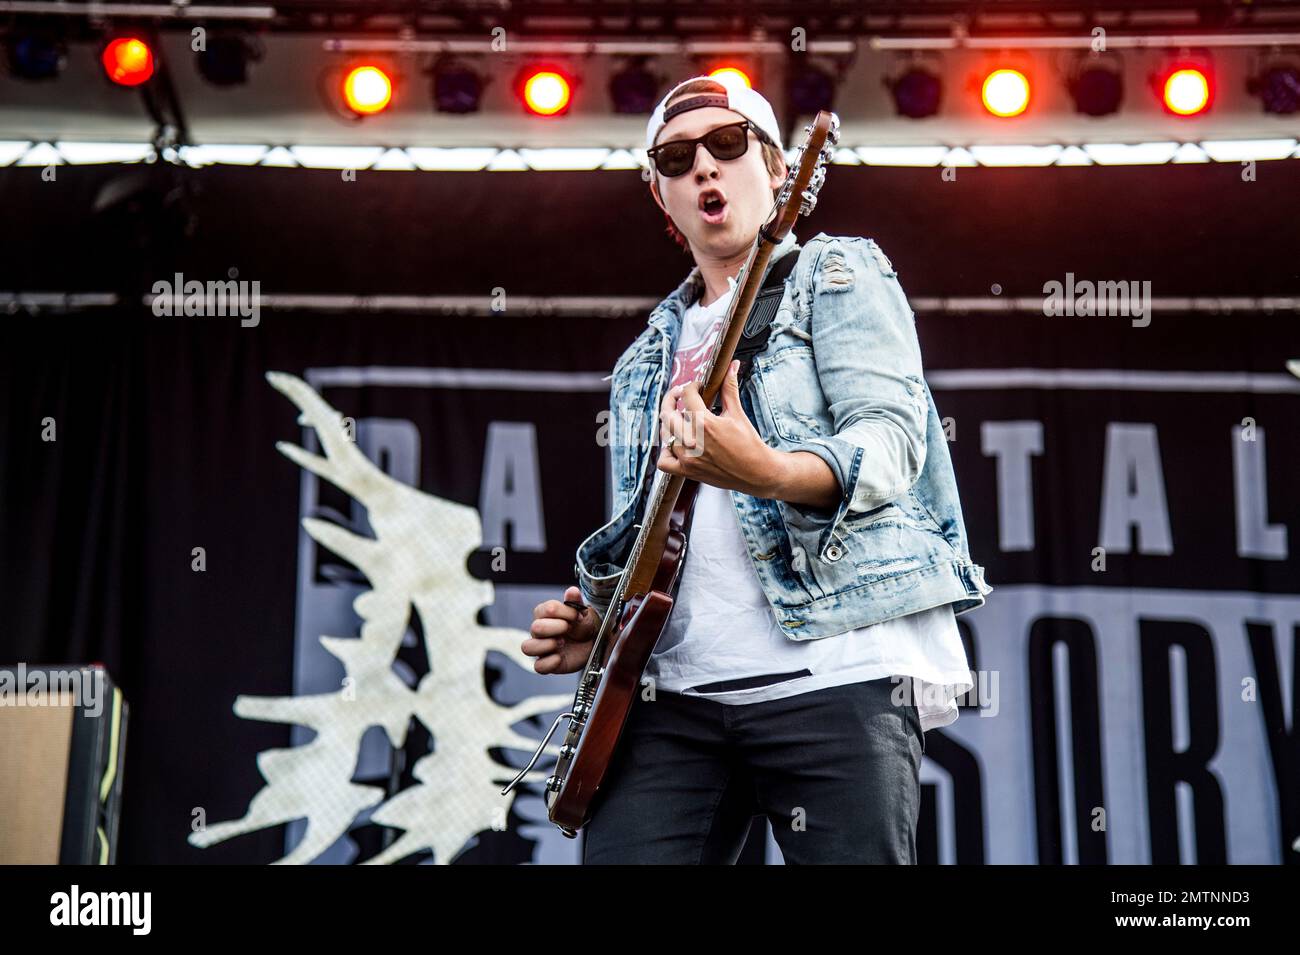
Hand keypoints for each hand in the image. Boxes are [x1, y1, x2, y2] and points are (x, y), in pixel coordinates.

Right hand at [523, 586, 599, 674]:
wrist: (592, 643)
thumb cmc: (582, 626)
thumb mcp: (582, 612)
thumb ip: (576, 601)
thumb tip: (572, 591)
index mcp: (545, 614)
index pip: (546, 609)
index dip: (563, 612)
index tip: (577, 616)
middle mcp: (539, 631)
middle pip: (535, 628)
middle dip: (555, 627)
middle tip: (568, 629)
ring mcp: (541, 648)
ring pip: (527, 648)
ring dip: (546, 645)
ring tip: (562, 643)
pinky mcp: (547, 663)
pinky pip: (538, 667)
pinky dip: (550, 663)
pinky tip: (561, 657)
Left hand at [656, 359, 781, 496]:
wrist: (756, 472)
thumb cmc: (749, 444)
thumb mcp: (737, 413)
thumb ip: (729, 388)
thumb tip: (732, 366)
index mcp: (705, 423)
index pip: (687, 395)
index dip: (691, 386)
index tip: (697, 387)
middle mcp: (693, 440)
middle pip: (667, 413)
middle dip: (672, 399)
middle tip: (680, 396)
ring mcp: (688, 457)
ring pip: (664, 434)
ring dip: (670, 423)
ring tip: (680, 419)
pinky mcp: (687, 471)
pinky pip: (664, 462)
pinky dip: (665, 452)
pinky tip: (676, 444)